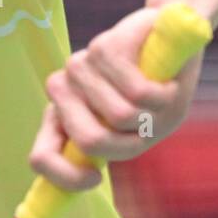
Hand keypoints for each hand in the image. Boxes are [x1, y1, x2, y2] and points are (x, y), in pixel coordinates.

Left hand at [28, 6, 201, 191]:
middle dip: (128, 140)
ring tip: (155, 93)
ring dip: (152, 111)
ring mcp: (80, 67)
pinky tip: (164, 79)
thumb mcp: (137, 127)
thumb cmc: (153, 88)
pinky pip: (138, 92)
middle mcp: (64, 92)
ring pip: (119, 115)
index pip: (42, 157)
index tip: (95, 179)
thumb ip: (110, 142)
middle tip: (144, 123)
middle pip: (89, 140)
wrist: (175, 38)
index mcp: (64, 119)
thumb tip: (88, 170)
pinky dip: (162, 93)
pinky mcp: (103, 47)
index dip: (63, 176)